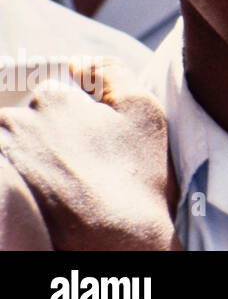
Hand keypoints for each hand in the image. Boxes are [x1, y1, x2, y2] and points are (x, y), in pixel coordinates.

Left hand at [0, 58, 175, 249]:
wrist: (116, 236)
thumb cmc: (134, 174)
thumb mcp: (143, 109)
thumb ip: (112, 72)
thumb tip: (77, 62)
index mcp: (53, 99)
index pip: (51, 97)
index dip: (72, 120)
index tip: (88, 142)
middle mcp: (17, 124)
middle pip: (24, 122)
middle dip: (45, 140)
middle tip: (74, 167)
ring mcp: (2, 158)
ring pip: (10, 148)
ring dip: (29, 160)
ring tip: (60, 186)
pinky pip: (5, 174)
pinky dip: (19, 180)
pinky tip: (44, 196)